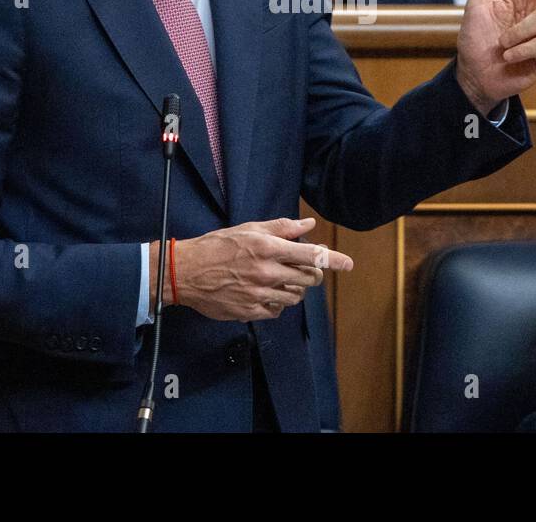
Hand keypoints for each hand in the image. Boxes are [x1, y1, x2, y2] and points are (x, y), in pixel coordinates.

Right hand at [153, 217, 352, 321]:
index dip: (333, 259)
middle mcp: (266, 272)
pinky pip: (278, 310)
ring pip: (295, 296)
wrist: (186, 272)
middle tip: (305, 269)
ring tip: (281, 279)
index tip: (349, 264)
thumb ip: (281, 227)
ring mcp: (259, 294)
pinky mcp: (251, 311)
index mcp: (267, 248)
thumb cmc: (217, 246)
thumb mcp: (248, 229)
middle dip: (312, 274)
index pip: (311, 255)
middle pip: (308, 278)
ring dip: (295, 288)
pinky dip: (278, 302)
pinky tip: (267, 292)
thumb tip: (308, 225)